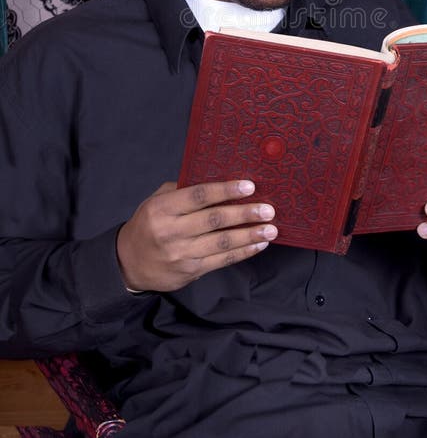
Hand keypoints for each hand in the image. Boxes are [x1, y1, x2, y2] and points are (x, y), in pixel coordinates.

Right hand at [116, 180, 277, 291]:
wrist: (128, 263)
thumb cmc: (149, 224)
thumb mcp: (156, 201)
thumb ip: (182, 190)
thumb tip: (218, 179)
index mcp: (162, 209)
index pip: (198, 196)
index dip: (225, 190)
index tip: (249, 186)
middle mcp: (171, 232)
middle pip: (214, 220)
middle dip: (244, 214)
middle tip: (268, 209)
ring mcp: (181, 254)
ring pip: (221, 242)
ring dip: (249, 235)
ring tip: (271, 229)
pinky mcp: (191, 271)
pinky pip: (221, 260)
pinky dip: (243, 252)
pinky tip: (259, 244)